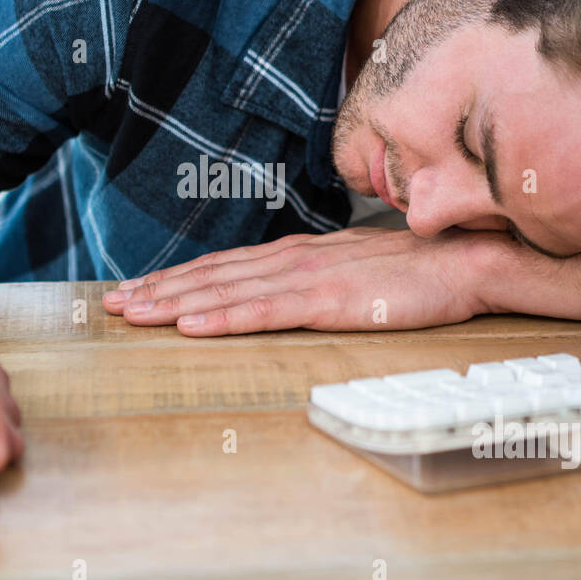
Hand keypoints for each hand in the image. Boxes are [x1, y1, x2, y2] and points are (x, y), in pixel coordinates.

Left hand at [102, 228, 492, 335]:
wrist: (469, 257)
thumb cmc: (420, 269)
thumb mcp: (356, 271)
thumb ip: (319, 279)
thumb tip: (289, 293)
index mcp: (300, 253)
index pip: (225, 266)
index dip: (179, 277)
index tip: (139, 288)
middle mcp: (294, 258)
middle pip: (213, 274)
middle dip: (158, 289)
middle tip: (111, 303)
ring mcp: (309, 277)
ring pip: (226, 290)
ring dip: (174, 302)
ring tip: (132, 313)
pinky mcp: (330, 300)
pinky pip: (265, 312)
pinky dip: (223, 317)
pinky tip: (190, 326)